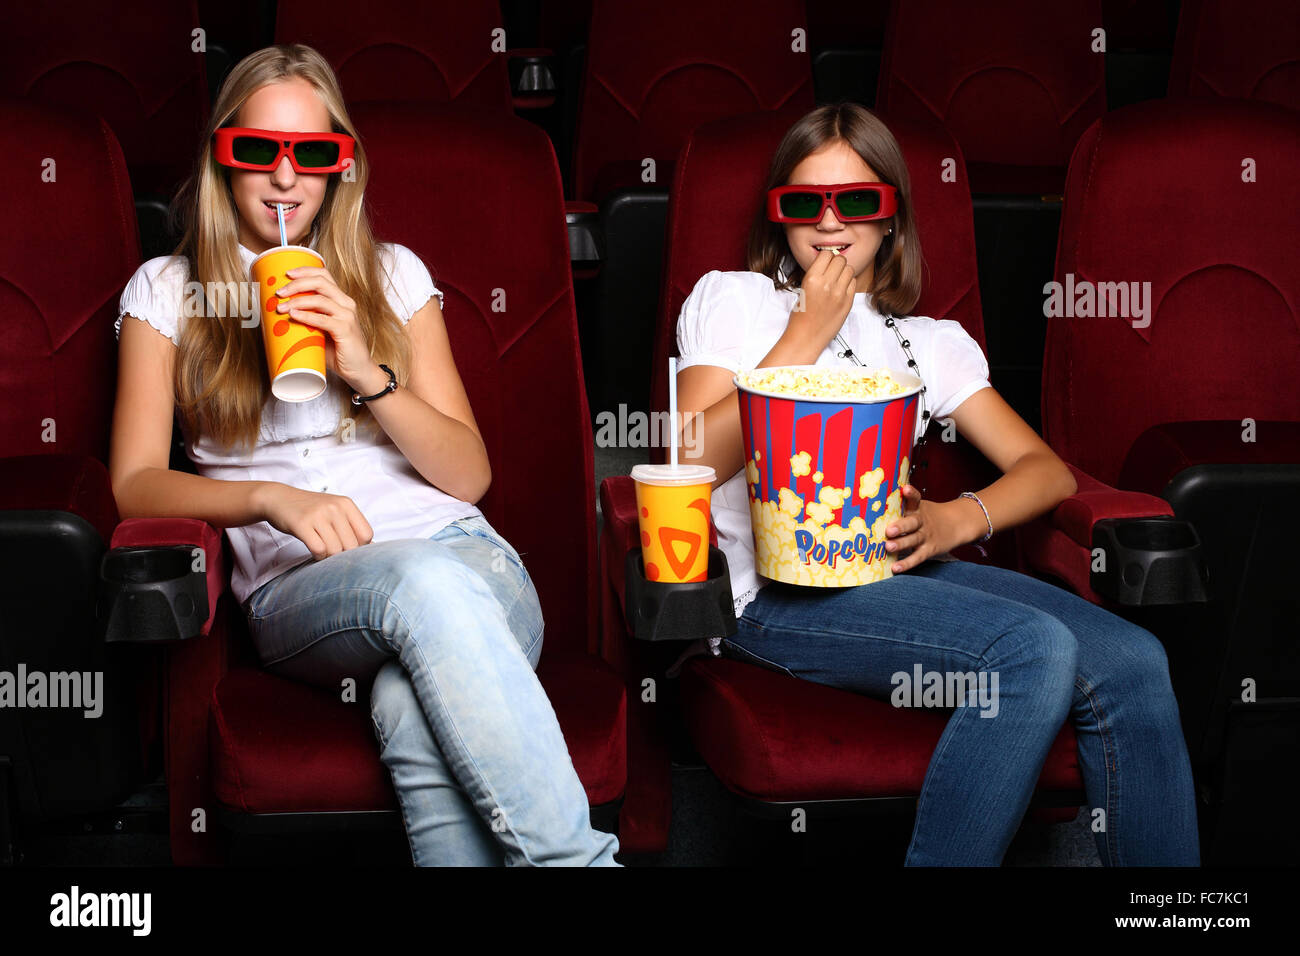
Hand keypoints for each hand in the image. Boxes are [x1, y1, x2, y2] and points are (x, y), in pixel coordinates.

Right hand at [259, 483, 373, 560]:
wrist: (279, 499)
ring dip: (329, 557)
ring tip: (323, 550)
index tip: (347, 548)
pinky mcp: (302, 524)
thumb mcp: (334, 510)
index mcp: (346, 504)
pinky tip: (315, 552)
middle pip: (352, 545)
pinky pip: (319, 549)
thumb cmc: (310, 509)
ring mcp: (318, 515)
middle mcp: (334, 508)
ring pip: (335, 550)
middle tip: (333, 552)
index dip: (360, 547)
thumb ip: (352, 526)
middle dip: (343, 555)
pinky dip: (318, 556)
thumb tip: (373, 548)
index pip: (366, 535)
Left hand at [274, 265, 380, 390]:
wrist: (358, 370)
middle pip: (320, 282)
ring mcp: (347, 316)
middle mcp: (346, 304)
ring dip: (297, 300)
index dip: (304, 271)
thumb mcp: (321, 329)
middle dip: (296, 284)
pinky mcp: (345, 330)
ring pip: (320, 298)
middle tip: (280, 292)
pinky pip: (323, 319)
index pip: (323, 275)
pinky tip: (293, 315)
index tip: (286, 274)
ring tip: (281, 307)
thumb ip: (308, 318)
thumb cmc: (339, 350)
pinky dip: (306, 316)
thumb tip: (280, 313)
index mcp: (340, 300)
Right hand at [789, 248, 855, 351]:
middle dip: (836, 263)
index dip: (826, 257)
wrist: (806, 337)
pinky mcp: (848, 302)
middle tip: (832, 271)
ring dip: (844, 272)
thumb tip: (828, 261)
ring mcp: (839, 293)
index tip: (825, 262)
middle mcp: (827, 284)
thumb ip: (816, 274)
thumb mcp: (803, 289)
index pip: (826, 254)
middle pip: (840, 259)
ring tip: (837, 280)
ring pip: (849, 269)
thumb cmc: (801, 315)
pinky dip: (848, 283)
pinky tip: (841, 290)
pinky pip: (853, 283)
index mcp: (812, 278)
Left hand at [884, 484, 969, 572]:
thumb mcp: (919, 507)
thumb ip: (902, 506)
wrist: (956, 524)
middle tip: (889, 530)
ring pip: (913, 540)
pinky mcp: (929, 549)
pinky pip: (917, 557)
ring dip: (901, 544)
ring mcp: (926, 536)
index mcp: (918, 508)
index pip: (915, 499)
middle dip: (901, 526)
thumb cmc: (927, 516)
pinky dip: (907, 563)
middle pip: (912, 522)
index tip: (905, 489)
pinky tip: (895, 568)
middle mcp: (921, 521)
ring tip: (888, 547)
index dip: (911, 494)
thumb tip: (873, 504)